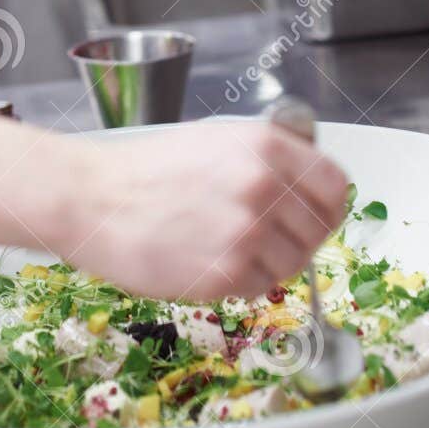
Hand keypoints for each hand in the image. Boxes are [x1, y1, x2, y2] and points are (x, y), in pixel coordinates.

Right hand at [58, 118, 349, 300]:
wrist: (92, 199)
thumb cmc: (146, 170)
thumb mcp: (216, 140)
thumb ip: (269, 160)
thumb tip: (310, 191)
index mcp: (266, 146)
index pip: (335, 185)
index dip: (327, 205)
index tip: (315, 216)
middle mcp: (263, 185)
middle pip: (319, 229)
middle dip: (298, 238)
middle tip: (265, 238)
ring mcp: (247, 231)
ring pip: (294, 264)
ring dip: (269, 263)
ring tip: (226, 247)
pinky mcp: (226, 273)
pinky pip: (258, 287)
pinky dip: (240, 282)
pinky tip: (206, 260)